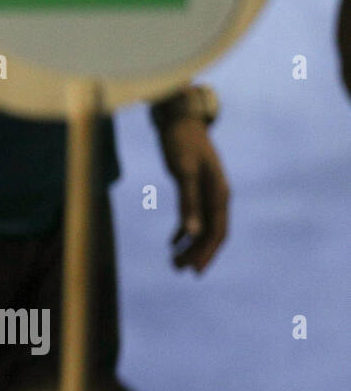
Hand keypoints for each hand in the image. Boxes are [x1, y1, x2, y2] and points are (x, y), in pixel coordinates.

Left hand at [157, 116, 228, 272]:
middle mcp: (217, 195)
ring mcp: (207, 192)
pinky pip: (193, 216)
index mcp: (219, 194)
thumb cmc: (181, 143)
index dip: (207, 253)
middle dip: (197, 253)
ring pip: (202, 226)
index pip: (217, 232)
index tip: (195, 271)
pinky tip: (172, 243)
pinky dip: (183, 230)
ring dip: (190, 245)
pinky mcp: (195, 187)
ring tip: (173, 263)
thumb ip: (188, 202)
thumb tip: (191, 234)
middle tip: (178, 271)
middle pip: (211, 233)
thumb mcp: (183, 173)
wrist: (180, 119)